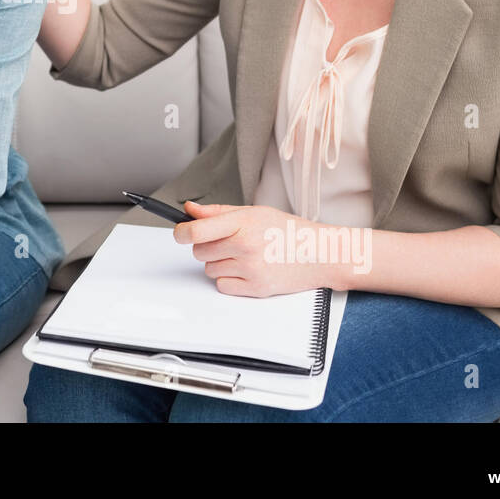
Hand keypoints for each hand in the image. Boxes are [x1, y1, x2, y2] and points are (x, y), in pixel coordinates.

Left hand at [174, 201, 336, 296]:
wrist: (319, 254)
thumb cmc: (288, 231)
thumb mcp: (253, 212)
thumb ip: (218, 212)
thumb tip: (190, 210)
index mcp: (242, 222)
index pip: (196, 231)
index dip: (181, 232)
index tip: (180, 233)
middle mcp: (245, 245)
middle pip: (199, 252)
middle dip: (206, 247)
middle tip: (226, 243)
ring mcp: (250, 268)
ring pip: (209, 269)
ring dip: (219, 263)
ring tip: (242, 256)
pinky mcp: (255, 288)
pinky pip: (222, 285)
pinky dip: (229, 280)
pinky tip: (246, 270)